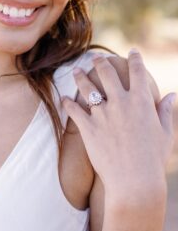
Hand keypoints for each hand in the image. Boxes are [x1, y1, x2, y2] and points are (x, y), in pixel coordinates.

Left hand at [63, 49, 174, 207]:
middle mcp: (121, 103)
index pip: (137, 72)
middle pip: (107, 74)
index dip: (134, 59)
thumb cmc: (153, 157)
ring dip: (81, 77)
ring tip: (76, 71)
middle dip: (101, 63)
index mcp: (142, 101)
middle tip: (96, 57)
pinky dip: (68, 103)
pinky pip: (74, 111)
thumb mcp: (165, 132)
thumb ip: (165, 111)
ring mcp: (102, 114)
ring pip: (88, 89)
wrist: (134, 178)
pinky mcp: (88, 128)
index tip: (132, 51)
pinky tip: (64, 98)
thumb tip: (172, 96)